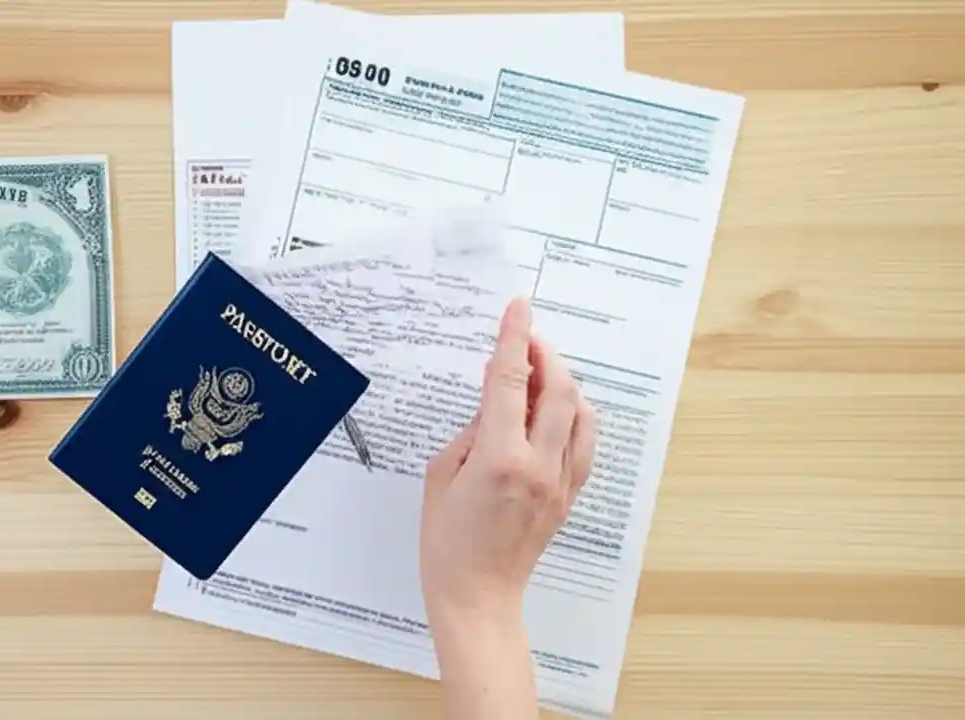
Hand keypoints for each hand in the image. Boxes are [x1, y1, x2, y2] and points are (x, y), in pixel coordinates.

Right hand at [421, 297, 596, 718]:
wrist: (477, 596)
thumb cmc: (446, 542)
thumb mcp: (442, 475)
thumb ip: (470, 430)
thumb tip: (493, 398)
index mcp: (499, 458)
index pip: (510, 381)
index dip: (514, 338)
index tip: (517, 308)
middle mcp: (537, 465)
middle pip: (556, 389)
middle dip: (544, 354)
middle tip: (527, 338)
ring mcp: (559, 482)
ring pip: (580, 413)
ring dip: (563, 383)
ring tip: (539, 374)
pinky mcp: (568, 497)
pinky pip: (584, 443)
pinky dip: (574, 415)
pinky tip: (556, 410)